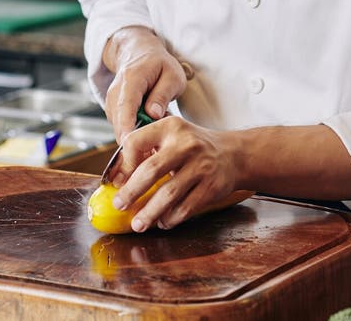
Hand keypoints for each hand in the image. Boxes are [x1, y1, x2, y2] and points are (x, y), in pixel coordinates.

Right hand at [103, 26, 187, 140]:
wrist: (138, 53)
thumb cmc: (159, 65)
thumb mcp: (172, 75)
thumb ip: (163, 94)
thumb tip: (153, 114)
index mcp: (131, 79)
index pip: (125, 105)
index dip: (127, 127)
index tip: (131, 146)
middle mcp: (116, 92)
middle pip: (119, 123)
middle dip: (133, 141)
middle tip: (154, 154)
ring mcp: (111, 102)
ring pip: (119, 129)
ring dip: (135, 138)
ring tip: (156, 138)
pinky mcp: (112, 112)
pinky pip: (121, 128)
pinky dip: (133, 134)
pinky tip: (148, 132)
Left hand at [111, 115, 239, 232]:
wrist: (233, 154)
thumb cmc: (192, 147)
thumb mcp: (171, 135)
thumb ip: (147, 148)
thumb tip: (117, 177)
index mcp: (171, 126)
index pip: (136, 141)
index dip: (123, 163)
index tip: (117, 180)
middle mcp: (186, 143)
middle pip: (151, 170)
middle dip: (131, 192)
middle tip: (119, 205)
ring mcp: (201, 165)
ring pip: (168, 194)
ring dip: (149, 212)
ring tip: (138, 224)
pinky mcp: (212, 186)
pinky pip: (186, 207)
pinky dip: (171, 218)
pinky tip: (163, 221)